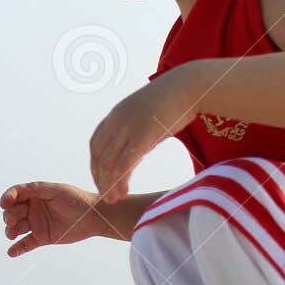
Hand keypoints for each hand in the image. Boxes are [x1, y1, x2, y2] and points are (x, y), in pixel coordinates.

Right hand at [0, 182, 110, 257]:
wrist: (93, 216)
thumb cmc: (76, 199)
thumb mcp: (56, 190)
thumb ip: (36, 189)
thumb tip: (17, 192)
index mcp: (35, 195)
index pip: (15, 195)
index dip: (7, 197)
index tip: (4, 203)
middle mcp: (33, 209)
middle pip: (13, 212)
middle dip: (8, 216)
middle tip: (11, 221)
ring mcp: (36, 224)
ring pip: (16, 228)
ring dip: (10, 231)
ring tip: (11, 234)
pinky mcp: (41, 238)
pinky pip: (26, 244)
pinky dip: (17, 249)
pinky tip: (11, 252)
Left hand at [89, 71, 193, 201]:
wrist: (189, 86)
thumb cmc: (173, 104)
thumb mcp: (146, 119)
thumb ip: (134, 136)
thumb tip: (132, 158)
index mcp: (116, 114)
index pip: (96, 144)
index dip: (95, 165)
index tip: (102, 180)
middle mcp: (117, 120)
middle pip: (98, 155)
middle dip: (99, 177)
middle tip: (106, 196)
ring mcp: (129, 126)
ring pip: (109, 161)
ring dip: (108, 183)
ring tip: (113, 199)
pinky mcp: (143, 134)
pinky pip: (125, 162)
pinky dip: (121, 180)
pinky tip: (124, 191)